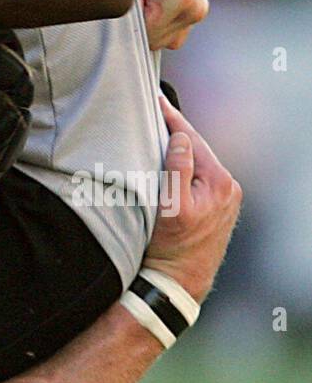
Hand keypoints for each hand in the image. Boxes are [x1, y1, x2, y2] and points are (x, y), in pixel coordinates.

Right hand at [143, 96, 241, 303]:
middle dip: (175, 131)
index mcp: (218, 182)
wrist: (177, 283)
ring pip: (198, 163)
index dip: (171, 118)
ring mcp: (226, 199)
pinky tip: (171, 162)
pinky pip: (199, 177)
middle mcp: (228, 188)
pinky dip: (185, 167)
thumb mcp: (170, 205)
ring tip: (158, 132)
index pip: (191, 139)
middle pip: (196, 148)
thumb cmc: (170, 247)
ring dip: (179, 150)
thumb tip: (180, 138)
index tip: (155, 99)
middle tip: (153, 111)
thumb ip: (177, 168)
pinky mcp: (219, 208)